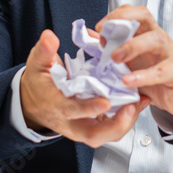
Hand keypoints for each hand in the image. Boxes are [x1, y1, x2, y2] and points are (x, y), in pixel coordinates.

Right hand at [19, 29, 149, 147]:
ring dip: (124, 123)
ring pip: (105, 135)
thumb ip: (43, 50)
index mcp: (56, 105)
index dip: (89, 108)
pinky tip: (138, 103)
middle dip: (114, 125)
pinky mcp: (93, 126)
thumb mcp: (37, 64)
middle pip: (93, 134)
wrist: (34, 103)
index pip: (72, 111)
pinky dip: (127, 119)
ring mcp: (82, 127)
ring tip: (138, 103)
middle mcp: (70, 122)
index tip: (105, 102)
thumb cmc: (38, 84)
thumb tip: (49, 37)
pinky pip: (111, 129)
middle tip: (131, 108)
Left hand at [96, 5, 172, 119]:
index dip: (116, 15)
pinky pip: (163, 70)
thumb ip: (110, 49)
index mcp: (146, 34)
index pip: (133, 12)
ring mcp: (170, 53)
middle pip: (145, 16)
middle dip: (122, 21)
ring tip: (115, 58)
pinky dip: (144, 76)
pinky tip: (129, 81)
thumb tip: (89, 36)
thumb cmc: (156, 77)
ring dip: (133, 46)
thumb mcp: (130, 63)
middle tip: (104, 39)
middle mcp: (158, 38)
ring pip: (156, 38)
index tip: (100, 28)